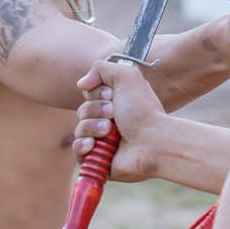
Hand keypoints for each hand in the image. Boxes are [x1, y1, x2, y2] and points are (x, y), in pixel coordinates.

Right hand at [74, 57, 166, 180]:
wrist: (152, 142)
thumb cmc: (142, 111)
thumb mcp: (126, 77)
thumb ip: (101, 68)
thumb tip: (81, 84)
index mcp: (116, 103)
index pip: (89, 95)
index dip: (97, 94)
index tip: (112, 96)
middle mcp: (110, 121)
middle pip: (83, 111)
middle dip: (96, 110)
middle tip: (114, 115)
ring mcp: (104, 141)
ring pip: (79, 129)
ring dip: (93, 127)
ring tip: (110, 131)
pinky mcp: (99, 160)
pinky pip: (78, 150)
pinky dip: (83, 145)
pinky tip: (94, 145)